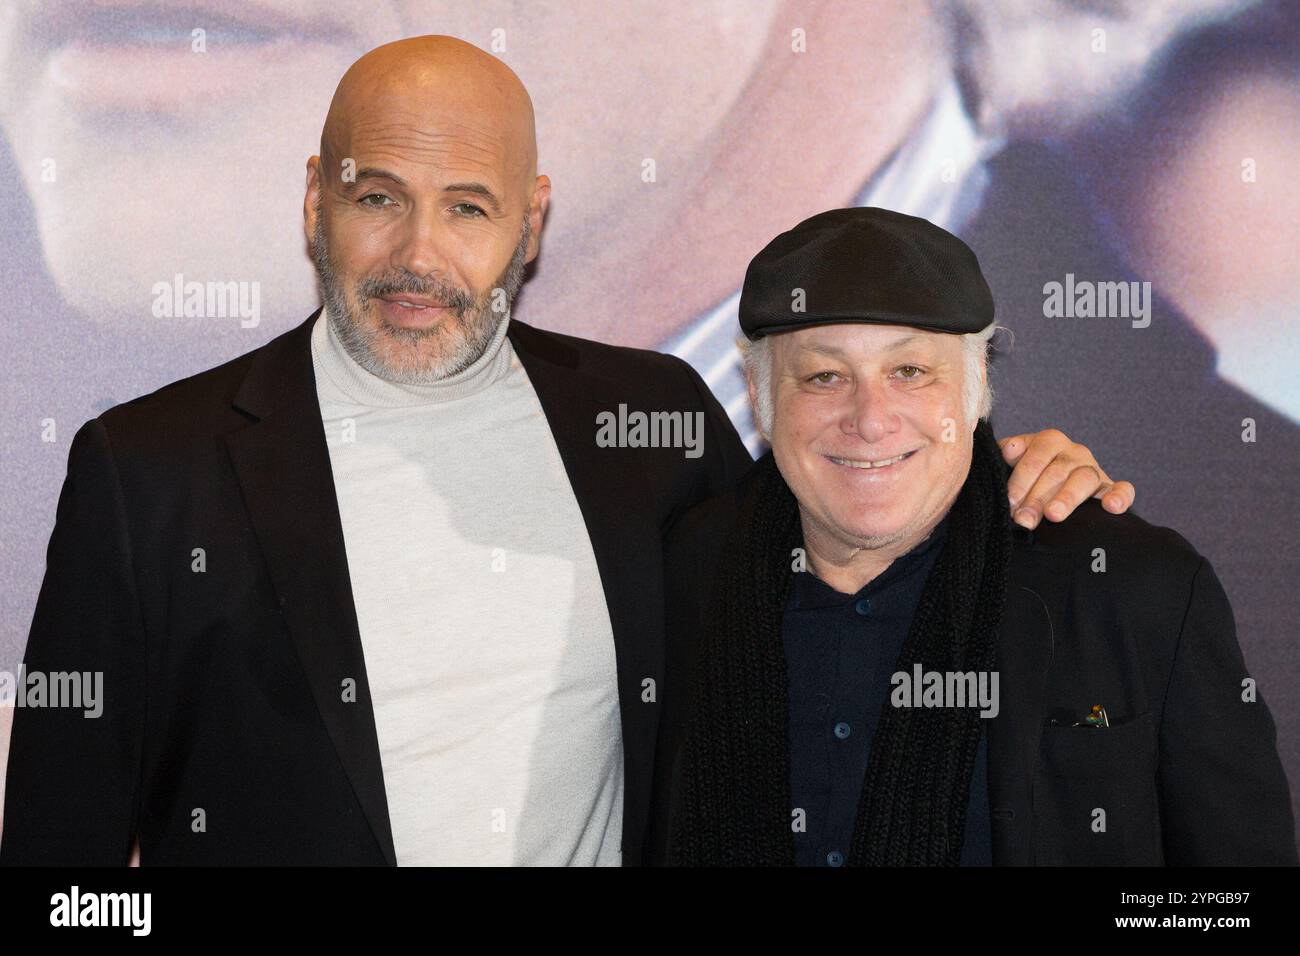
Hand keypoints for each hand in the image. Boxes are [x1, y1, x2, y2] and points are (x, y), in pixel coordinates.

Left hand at [999, 429, 1134, 529]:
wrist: (1048, 490)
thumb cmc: (1025, 478)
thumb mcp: (1012, 464)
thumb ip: (1007, 455)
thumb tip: (1008, 451)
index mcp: (1049, 442)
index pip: (1037, 454)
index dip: (1022, 478)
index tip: (1010, 501)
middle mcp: (1074, 452)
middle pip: (1058, 470)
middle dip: (1037, 496)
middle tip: (1023, 519)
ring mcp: (1094, 470)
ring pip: (1084, 479)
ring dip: (1068, 497)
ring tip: (1053, 515)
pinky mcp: (1111, 490)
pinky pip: (1123, 490)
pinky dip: (1119, 497)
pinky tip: (1111, 508)